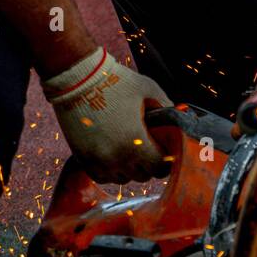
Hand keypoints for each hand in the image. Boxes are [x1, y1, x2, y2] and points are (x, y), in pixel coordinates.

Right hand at [44, 47, 171, 183]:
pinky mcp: (83, 159)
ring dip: (129, 170)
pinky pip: (102, 177)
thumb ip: (166, 107)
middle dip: (148, 165)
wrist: (76, 77)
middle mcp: (118, 158)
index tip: (164, 154)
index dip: (165, 162)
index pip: (159, 168)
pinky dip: (110, 171)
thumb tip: (180, 118)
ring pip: (122, 179)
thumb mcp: (148, 89)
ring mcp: (99, 161)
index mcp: (137, 143)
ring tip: (130, 153)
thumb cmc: (115, 80)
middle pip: (142, 176)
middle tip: (148, 152)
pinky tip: (113, 157)